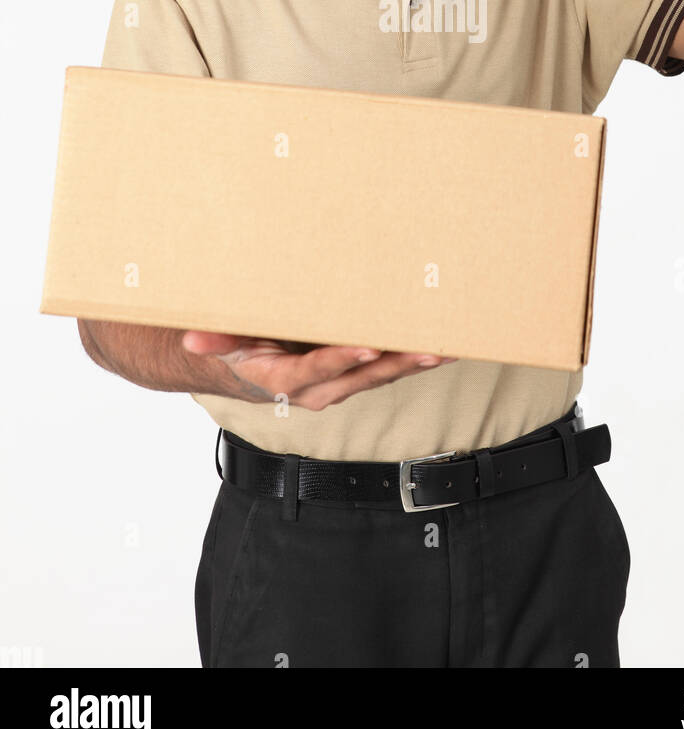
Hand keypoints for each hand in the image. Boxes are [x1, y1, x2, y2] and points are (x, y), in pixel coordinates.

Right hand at [181, 331, 457, 409]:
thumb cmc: (236, 348)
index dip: (340, 359)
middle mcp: (317, 389)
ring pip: (381, 376)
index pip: (316, 370)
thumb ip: (212, 340)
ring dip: (414, 363)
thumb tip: (190, 339)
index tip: (366, 345)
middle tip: (429, 348)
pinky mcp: (353, 377)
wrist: (245, 372)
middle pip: (362, 377)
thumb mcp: (221, 342)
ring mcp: (339, 385)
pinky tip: (441, 345)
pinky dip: (412, 359)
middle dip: (397, 363)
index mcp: (285, 381)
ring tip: (448, 345)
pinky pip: (386, 370)